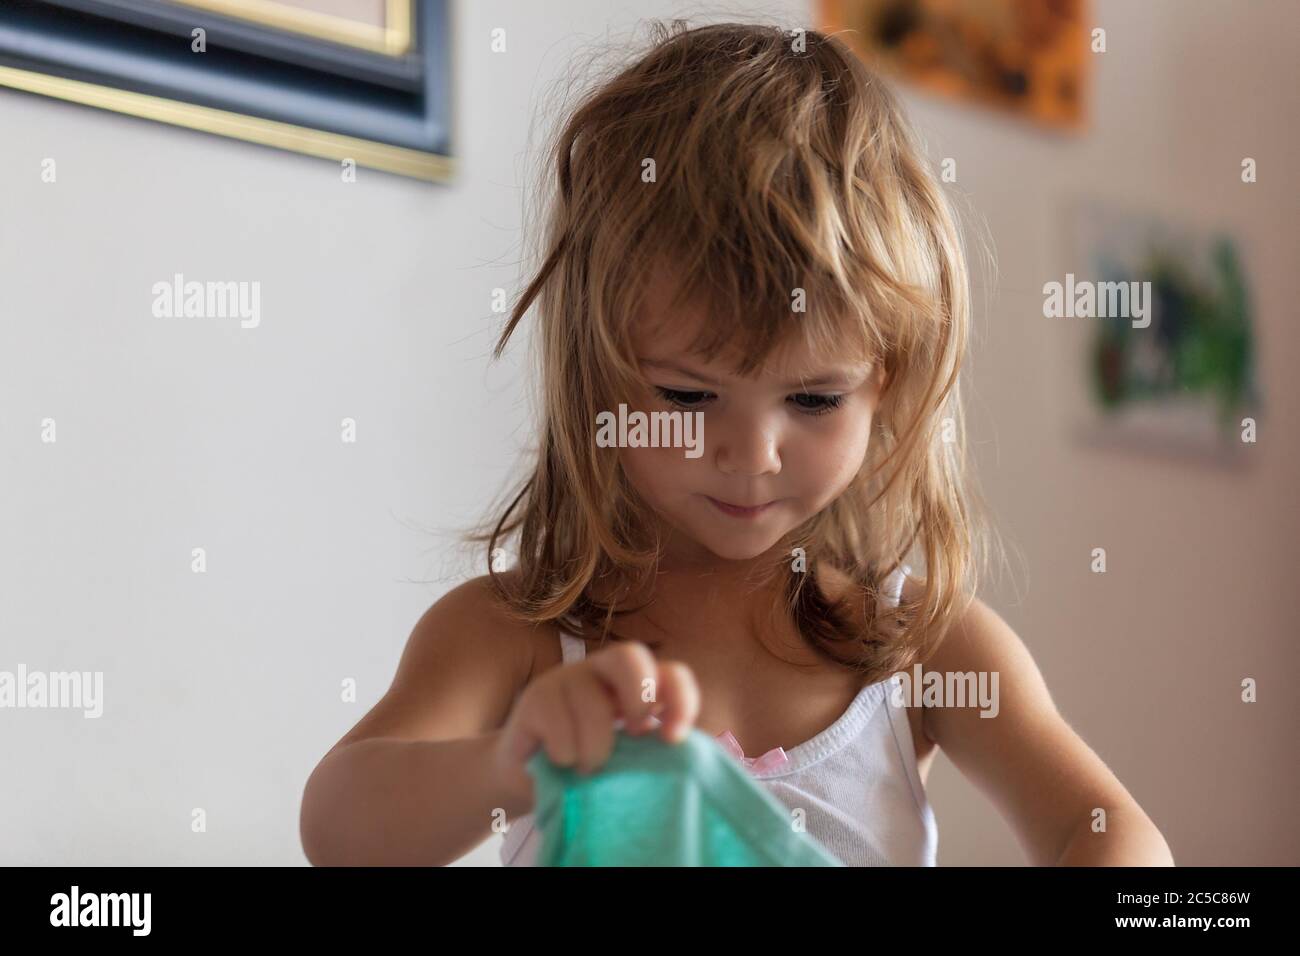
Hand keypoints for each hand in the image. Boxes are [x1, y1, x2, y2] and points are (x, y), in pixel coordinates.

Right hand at [492, 640, 699, 796]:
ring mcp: (567, 678)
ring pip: (592, 703)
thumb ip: (654, 753)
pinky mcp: (537, 695)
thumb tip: (684, 761)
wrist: (530, 778)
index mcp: (635, 686)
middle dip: (638, 696)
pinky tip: (562, 761)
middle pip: (630, 655)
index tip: (673, 739)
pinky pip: (558, 722)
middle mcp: (603, 672)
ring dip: (595, 749)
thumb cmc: (588, 766)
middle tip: (632, 734)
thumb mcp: (628, 760)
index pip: (671, 674)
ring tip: (588, 769)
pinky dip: (566, 753)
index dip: (681, 700)